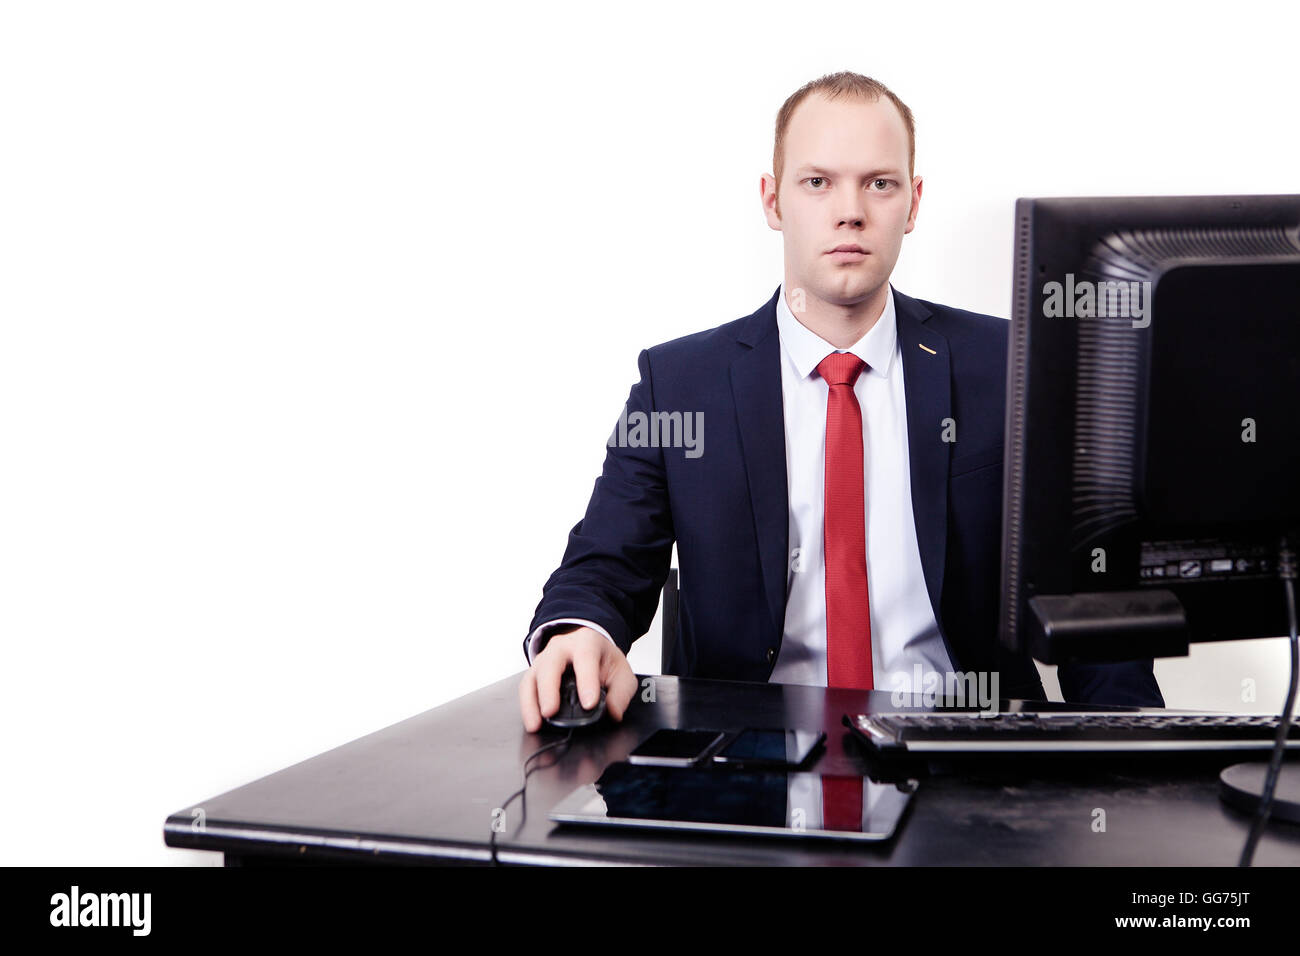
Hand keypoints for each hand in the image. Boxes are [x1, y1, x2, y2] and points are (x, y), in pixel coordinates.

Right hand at [518, 626, 637, 732]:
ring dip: (531, 702)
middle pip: (550, 665)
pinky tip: (532, 722)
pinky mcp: (534, 674)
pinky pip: (526, 689)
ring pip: (533, 678)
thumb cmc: (603, 659)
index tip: (589, 704)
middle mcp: (561, 648)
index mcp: (586, 642)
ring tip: (535, 724)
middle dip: (549, 690)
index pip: (585, 658)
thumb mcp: (621, 672)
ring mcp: (544, 660)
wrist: (589, 646)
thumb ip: (621, 693)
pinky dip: (526, 706)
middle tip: (550, 712)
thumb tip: (613, 713)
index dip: (587, 681)